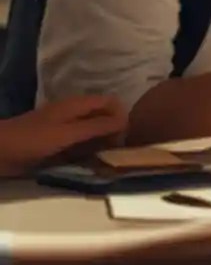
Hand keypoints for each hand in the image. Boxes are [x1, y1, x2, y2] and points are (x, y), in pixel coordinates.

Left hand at [0, 95, 126, 175]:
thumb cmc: (31, 139)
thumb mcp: (66, 134)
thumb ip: (96, 127)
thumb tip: (125, 122)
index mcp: (77, 104)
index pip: (111, 102)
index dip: (122, 116)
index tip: (125, 137)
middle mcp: (74, 113)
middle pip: (104, 116)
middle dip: (115, 131)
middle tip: (117, 151)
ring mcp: (65, 127)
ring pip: (94, 130)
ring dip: (102, 142)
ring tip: (107, 159)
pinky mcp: (58, 141)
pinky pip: (81, 143)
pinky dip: (89, 150)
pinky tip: (90, 162)